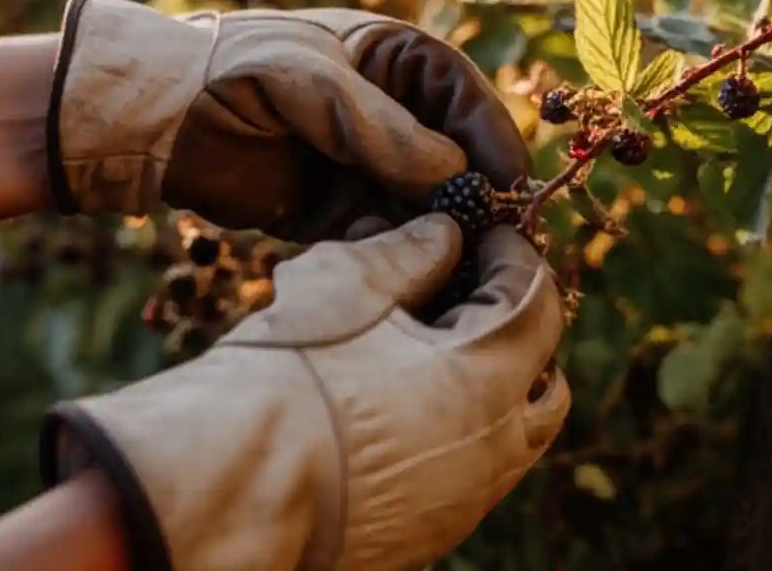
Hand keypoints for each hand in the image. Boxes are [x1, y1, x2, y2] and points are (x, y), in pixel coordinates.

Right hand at [40, 214, 569, 569]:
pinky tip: (394, 410)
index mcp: (488, 381)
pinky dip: (453, 438)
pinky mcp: (423, 536)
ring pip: (509, 441)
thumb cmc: (289, 376)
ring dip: (490, 392)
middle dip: (521, 336)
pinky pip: (462, 480)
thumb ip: (409, 252)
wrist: (227, 489)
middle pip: (545, 386)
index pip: (537, 303)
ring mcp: (461, 502)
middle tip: (473, 299)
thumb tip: (443, 235)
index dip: (515, 258)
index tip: (485, 235)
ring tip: (428, 354)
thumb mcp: (347, 286)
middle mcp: (493, 452)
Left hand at [47, 0, 529, 241]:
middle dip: (478, 205)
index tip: (513, 195)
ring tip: (468, 277)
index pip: (468, 103)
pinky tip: (417, 284)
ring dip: (447, 240)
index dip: (495, 147)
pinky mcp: (341, 213)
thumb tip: (456, 178)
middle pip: (459, 163)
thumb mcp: (311, 83)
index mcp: (397, 61)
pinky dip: (405, 259)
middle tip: (505, 252)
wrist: (152, 118)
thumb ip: (383, 129)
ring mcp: (368, 167)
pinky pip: (388, 239)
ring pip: (429, 209)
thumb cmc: (231, 72)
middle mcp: (394, 116)